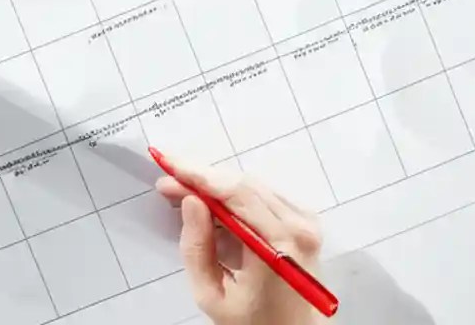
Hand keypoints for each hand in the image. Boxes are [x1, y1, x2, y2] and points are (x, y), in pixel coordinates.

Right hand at [156, 156, 323, 324]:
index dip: (198, 176)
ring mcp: (306, 222)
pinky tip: (213, 204)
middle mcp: (298, 227)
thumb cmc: (255, 322)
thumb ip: (197, 248)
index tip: (168, 165)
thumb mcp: (212, 296)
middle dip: (201, 178)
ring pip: (252, 186)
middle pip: (243, 184)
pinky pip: (264, 195)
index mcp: (277, 247)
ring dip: (216, 185)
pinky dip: (234, 195)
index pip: (234, 194)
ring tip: (185, 193)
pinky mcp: (306, 221)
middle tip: (169, 180)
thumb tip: (190, 201)